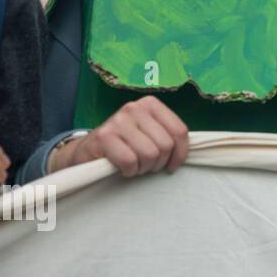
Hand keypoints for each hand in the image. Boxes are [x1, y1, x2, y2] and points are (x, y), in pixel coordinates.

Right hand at [53, 96, 189, 176]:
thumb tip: (189, 150)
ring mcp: (118, 120)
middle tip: (146, 165)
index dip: (180, 154)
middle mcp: (135, 108)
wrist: (87, 150)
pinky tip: (122, 168)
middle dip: (158, 163)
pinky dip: (129, 171)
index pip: (179, 131)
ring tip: (134, 166)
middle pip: (165, 145)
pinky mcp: (104, 136)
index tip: (172, 166)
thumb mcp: (148, 134)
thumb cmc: (125, 145)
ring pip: (149, 154)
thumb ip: (167, 135)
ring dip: (143, 168)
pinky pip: (130, 161)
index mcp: (151, 104)